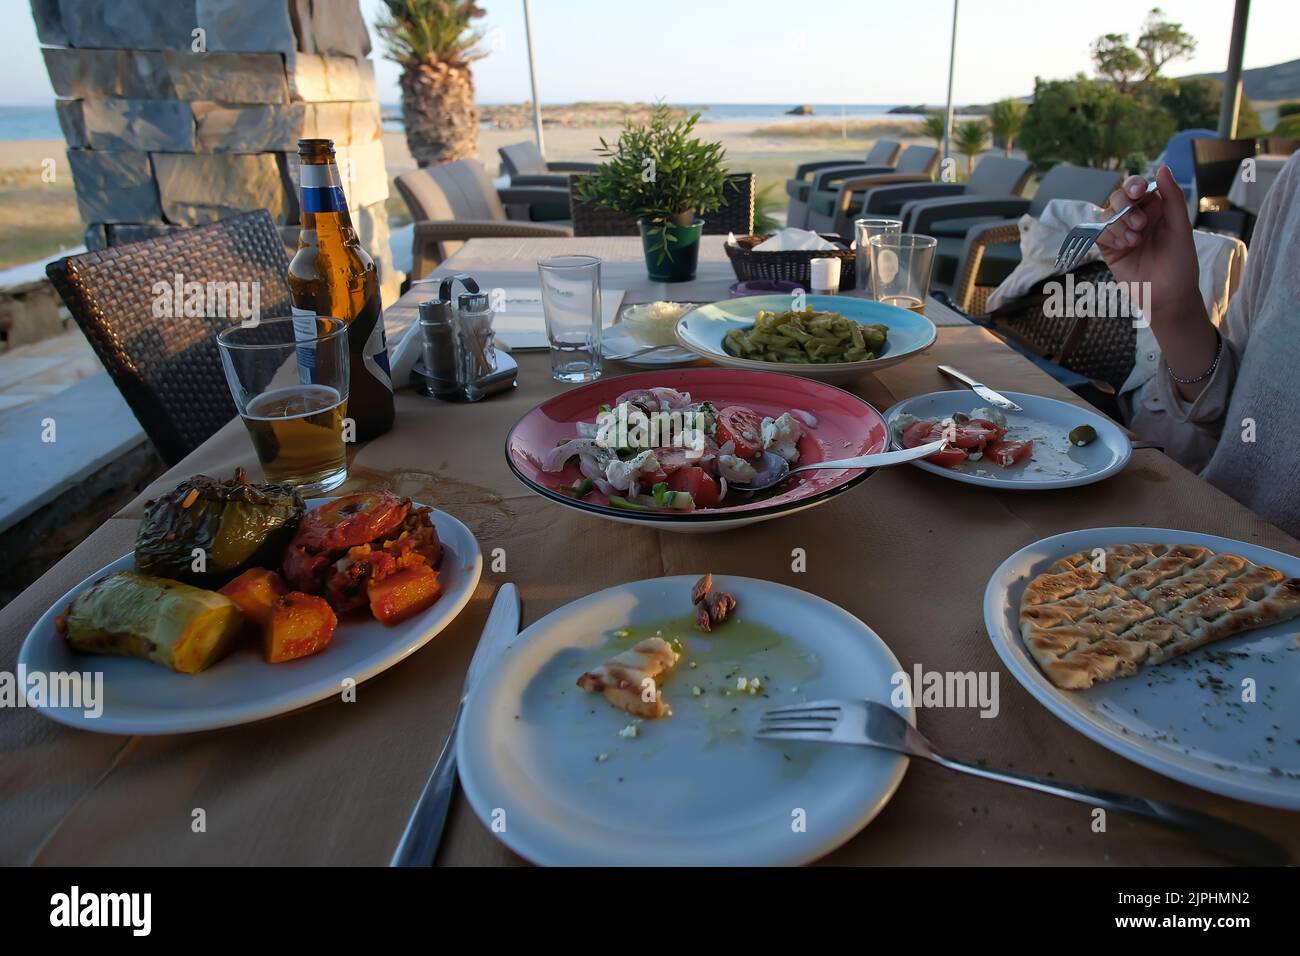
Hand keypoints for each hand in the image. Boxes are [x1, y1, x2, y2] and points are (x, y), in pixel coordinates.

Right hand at [1095, 165, 1200, 318]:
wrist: (1168, 296)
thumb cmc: (1180, 262)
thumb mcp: (1180, 227)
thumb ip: (1172, 197)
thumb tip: (1162, 168)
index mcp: (1157, 208)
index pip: (1139, 187)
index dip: (1134, 185)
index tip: (1138, 192)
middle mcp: (1137, 217)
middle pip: (1118, 198)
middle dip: (1126, 209)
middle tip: (1140, 225)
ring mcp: (1121, 233)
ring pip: (1107, 215)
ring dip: (1119, 225)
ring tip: (1135, 242)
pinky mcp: (1109, 249)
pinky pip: (1099, 233)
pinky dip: (1109, 236)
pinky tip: (1125, 247)